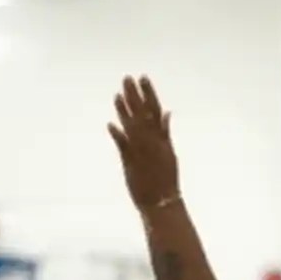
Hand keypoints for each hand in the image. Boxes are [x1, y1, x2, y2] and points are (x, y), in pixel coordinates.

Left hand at [107, 76, 179, 211]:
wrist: (162, 201)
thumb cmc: (166, 179)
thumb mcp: (169, 152)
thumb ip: (165, 132)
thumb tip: (167, 113)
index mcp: (162, 138)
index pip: (155, 109)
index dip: (149, 93)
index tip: (142, 78)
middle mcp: (152, 141)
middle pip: (143, 114)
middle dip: (135, 95)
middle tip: (127, 79)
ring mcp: (141, 151)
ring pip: (132, 126)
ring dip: (125, 110)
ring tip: (117, 95)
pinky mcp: (131, 162)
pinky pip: (124, 146)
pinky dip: (118, 135)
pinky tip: (111, 124)